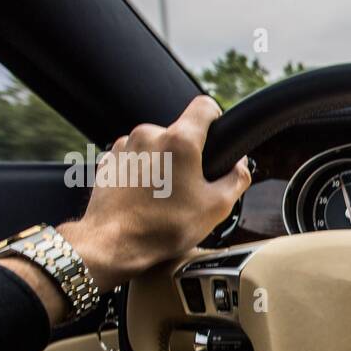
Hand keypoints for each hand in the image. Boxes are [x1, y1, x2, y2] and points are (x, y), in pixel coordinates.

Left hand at [62, 95, 250, 292]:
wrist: (114, 244)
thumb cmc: (163, 227)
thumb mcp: (217, 207)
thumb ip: (237, 179)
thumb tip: (240, 166)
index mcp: (180, 141)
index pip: (205, 106)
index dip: (216, 119)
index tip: (216, 136)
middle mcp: (149, 135)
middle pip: (179, 132)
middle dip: (188, 155)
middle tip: (191, 187)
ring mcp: (126, 146)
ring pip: (156, 146)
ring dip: (164, 164)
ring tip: (165, 196)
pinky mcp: (110, 160)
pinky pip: (136, 158)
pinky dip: (143, 173)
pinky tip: (146, 198)